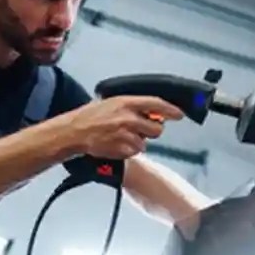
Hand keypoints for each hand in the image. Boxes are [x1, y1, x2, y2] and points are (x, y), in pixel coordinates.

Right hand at [67, 96, 184, 158]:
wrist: (74, 132)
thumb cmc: (90, 116)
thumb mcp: (112, 103)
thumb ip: (132, 106)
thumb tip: (152, 112)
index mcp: (126, 102)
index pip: (156, 104)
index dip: (171, 110)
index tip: (179, 114)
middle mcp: (129, 118)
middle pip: (156, 129)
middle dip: (151, 130)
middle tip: (140, 129)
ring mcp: (126, 135)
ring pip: (145, 143)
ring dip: (138, 142)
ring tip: (121, 137)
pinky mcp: (122, 149)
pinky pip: (135, 152)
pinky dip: (129, 150)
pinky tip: (116, 144)